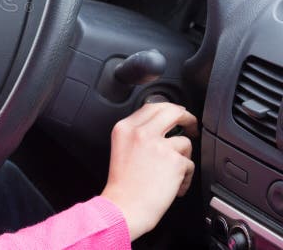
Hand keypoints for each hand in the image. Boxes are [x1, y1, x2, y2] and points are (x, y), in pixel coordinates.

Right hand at [100, 102, 197, 240]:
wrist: (124, 207)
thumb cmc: (123, 185)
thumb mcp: (121, 148)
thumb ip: (137, 133)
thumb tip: (160, 124)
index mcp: (125, 128)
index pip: (152, 106)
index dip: (169, 109)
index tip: (176, 115)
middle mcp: (141, 132)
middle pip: (172, 111)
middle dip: (187, 117)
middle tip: (191, 126)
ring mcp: (159, 145)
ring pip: (185, 142)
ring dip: (183, 158)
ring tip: (173, 174)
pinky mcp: (175, 161)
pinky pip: (191, 164)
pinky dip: (186, 177)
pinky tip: (174, 186)